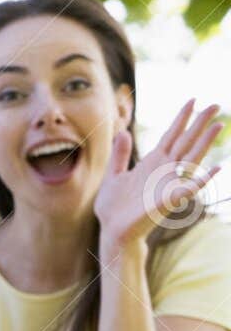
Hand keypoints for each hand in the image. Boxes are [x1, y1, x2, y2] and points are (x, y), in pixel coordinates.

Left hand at [95, 100, 222, 255]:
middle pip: (185, 141)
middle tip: (216, 104)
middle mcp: (164, 170)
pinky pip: (190, 188)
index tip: (193, 100)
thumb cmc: (114, 206)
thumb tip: (123, 132)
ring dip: (205, 142)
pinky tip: (216, 169)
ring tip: (218, 125)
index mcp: (152, 162)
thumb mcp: (113, 175)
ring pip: (191, 158)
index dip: (181, 119)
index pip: (171, 135)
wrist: (112, 229)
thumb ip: (120, 155)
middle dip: (199, 123)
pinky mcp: (169, 199)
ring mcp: (169, 183)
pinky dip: (202, 179)